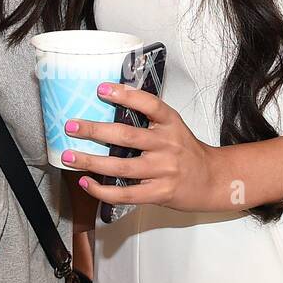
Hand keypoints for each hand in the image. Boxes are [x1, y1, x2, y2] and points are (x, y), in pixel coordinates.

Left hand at [61, 83, 223, 213]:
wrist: (214, 180)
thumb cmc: (188, 153)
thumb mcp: (174, 128)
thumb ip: (149, 121)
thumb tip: (111, 106)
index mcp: (171, 124)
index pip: (149, 104)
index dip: (125, 95)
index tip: (102, 89)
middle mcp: (167, 145)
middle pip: (126, 136)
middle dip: (94, 130)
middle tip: (71, 126)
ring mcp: (163, 170)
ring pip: (120, 167)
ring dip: (90, 161)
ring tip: (69, 156)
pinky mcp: (159, 193)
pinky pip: (125, 194)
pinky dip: (102, 190)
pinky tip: (86, 183)